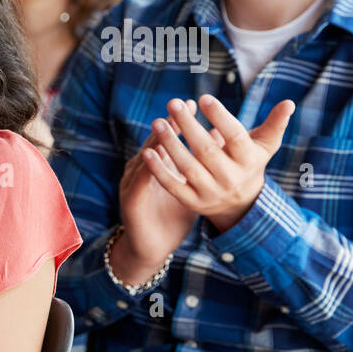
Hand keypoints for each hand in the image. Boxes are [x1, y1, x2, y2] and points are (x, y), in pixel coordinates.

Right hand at [116, 99, 224, 278]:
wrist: (151, 248)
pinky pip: (139, 181)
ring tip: (163, 124)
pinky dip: (146, 168)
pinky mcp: (130, 201)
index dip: (182, 121)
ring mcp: (133, 184)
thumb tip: (221, 138)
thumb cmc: (171, 217)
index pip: (171, 138)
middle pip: (156, 143)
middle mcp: (142, 171)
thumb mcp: (190, 187)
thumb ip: (202, 165)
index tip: (197, 103)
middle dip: (169, 123)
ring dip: (154, 141)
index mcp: (157, 167)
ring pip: (145, 157)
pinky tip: (151, 157)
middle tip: (180, 106)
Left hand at [140, 94, 293, 233]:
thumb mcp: (264, 145)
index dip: (220, 117)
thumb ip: (274, 124)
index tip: (204, 98)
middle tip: (173, 103)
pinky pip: (173, 185)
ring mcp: (210, 192)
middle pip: (207, 150)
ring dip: (170, 144)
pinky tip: (147, 151)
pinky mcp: (192, 202)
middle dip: (189, 125)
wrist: (241, 203)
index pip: (235, 136)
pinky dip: (159, 169)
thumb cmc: (249, 162)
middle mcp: (230, 177)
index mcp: (249, 160)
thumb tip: (288, 102)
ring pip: (187, 167)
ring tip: (157, 122)